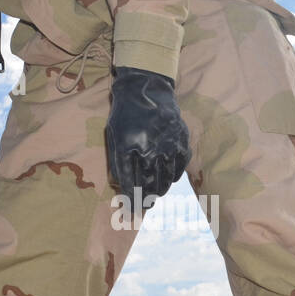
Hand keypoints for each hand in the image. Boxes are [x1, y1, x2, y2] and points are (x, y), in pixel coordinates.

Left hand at [104, 66, 190, 208]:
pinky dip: (175, 175)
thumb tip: (121, 184)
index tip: (130, 207)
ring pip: (166, 177)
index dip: (130, 197)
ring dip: (160, 190)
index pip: (129, 180)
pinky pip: (180, 164)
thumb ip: (118, 158)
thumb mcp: (113, 134)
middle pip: (149, 182)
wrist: (146, 88)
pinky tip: (170, 180)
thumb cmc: (125, 113)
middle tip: (144, 206)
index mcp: (128, 146)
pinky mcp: (180, 139)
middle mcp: (149, 148)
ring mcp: (167, 144)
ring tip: (156, 196)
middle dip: (146, 198)